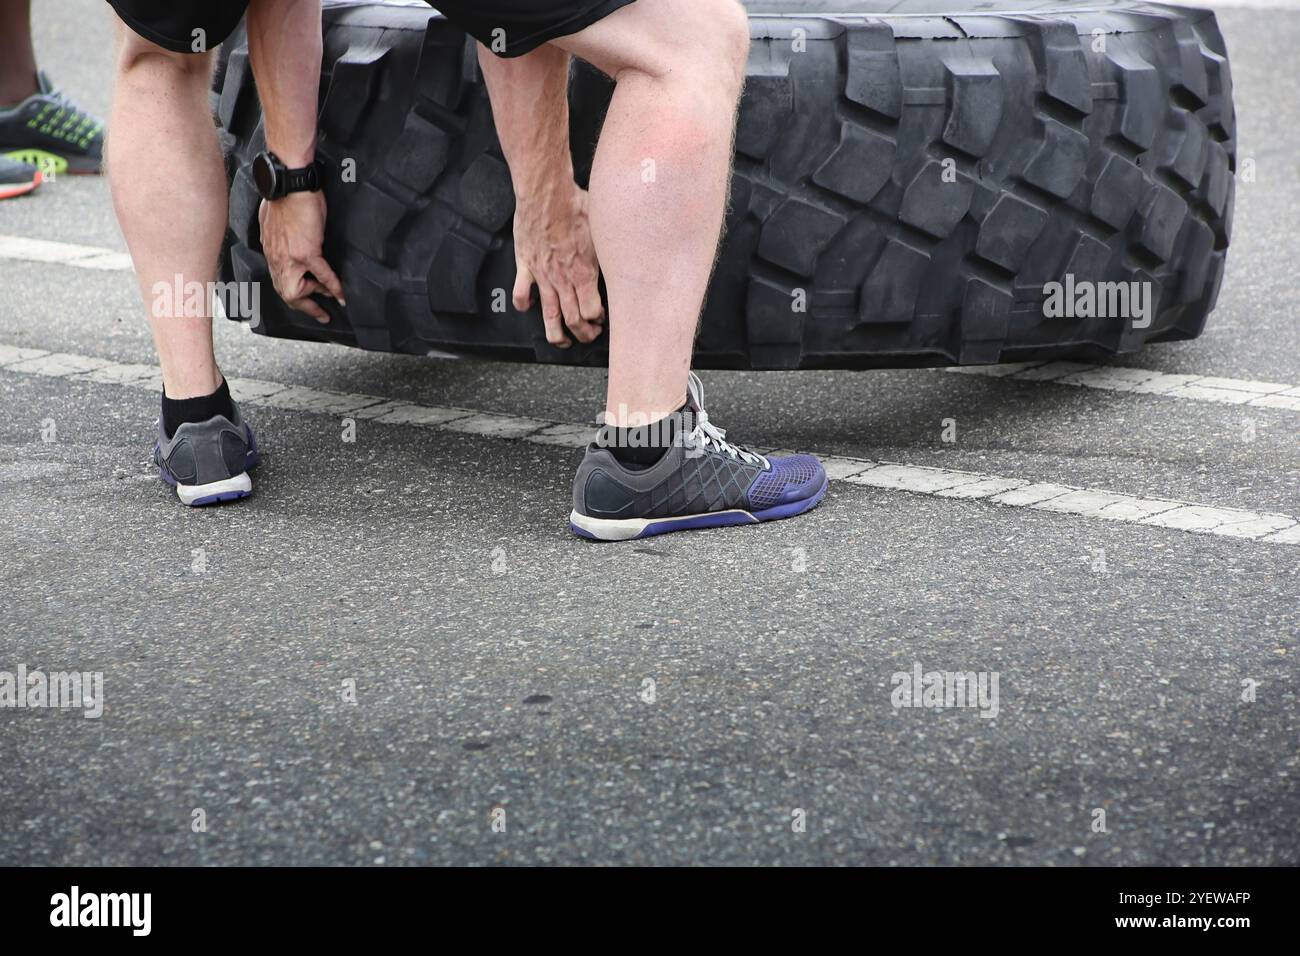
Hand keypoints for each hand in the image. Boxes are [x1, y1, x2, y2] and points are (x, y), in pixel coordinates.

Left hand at [258, 191, 344, 323]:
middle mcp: (277, 258)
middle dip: (305, 307)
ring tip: (333, 298)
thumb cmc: (284, 195)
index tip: (305, 299)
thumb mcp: (275, 219)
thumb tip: (285, 238)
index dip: (292, 294)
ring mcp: (291, 257)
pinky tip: (341, 295)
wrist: (289, 184)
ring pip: (301, 290)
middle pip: (287, 294)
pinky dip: (333, 287)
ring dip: (319, 297)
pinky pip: (322, 275)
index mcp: (270, 250)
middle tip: (321, 314)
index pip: (278, 280)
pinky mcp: (307, 251)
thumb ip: (278, 235)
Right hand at [511, 185, 603, 346]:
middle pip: (573, 319)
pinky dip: (524, 304)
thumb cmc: (573, 206)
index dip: (599, 319)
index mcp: (584, 273)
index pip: (592, 310)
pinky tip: (528, 308)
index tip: (602, 318)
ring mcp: (543, 275)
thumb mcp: (603, 231)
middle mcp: (563, 279)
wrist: (546, 194)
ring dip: (556, 333)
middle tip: (588, 334)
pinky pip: (522, 293)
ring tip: (561, 341)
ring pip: (549, 315)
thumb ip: (609, 251)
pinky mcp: (525, 266)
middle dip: (583, 333)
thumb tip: (624, 255)